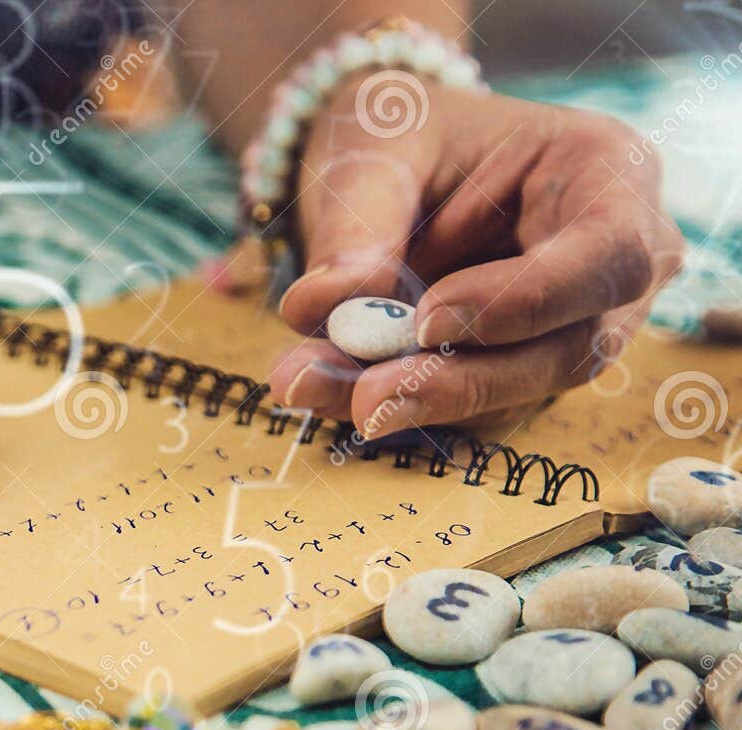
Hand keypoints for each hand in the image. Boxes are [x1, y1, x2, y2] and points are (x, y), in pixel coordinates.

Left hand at [267, 79, 683, 436]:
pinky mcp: (513, 375)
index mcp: (606, 174)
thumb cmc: (402, 130)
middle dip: (460, 381)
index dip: (524, 301)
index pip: (608, 256)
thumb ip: (358, 223)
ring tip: (308, 383)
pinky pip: (463, 411)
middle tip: (365, 397)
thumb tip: (322, 306)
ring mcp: (569, 328)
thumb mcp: (375, 147)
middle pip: (570, 351)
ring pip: (512, 396)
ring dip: (407, 402)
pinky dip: (389, 404)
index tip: (426, 319)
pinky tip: (322, 387)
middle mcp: (608, 265)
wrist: (385, 163)